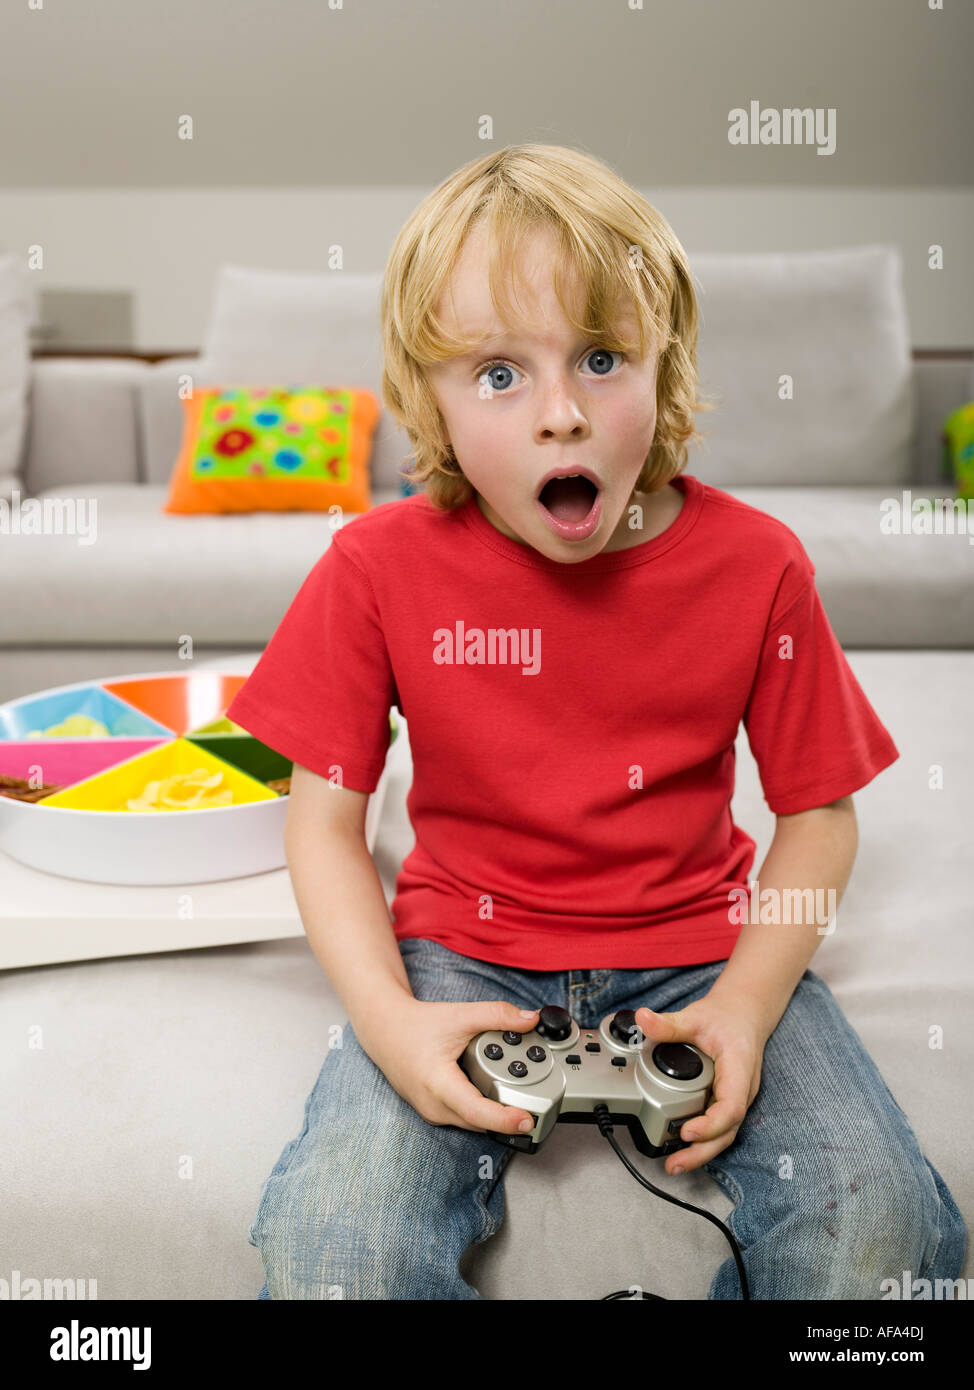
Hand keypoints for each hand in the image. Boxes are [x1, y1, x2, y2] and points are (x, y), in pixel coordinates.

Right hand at [356, 996, 540, 1138]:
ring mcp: (432, 1113)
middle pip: (481, 1121)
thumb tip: (530, 1019)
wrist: (385, 1030)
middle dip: (507, 1112)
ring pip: (474, 1121)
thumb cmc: (417, 1025)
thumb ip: (497, 1015)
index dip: (504, 1120)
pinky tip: (491, 1088)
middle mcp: (434, 1106)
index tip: (526, 1120)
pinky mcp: (434, 1112)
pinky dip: (481, 1106)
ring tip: (513, 1086)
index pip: (476, 1112)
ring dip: (495, 1110)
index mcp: (438, 1084)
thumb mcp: (460, 1015)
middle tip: (533, 1096)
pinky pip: (465, 1117)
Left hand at [635, 996, 767, 1175]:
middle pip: (728, 1130)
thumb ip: (669, 1024)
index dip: (710, 1124)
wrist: (743, 1015)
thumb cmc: (725, 1019)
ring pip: (724, 1134)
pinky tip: (682, 1150)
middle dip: (702, 1151)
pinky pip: (718, 1128)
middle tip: (674, 1163)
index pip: (732, 1105)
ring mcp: (736, 1098)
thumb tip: (643, 1018)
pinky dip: (702, 1142)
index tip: (686, 1131)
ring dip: (701, 1152)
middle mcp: (742, 1090)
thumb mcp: (696, 1016)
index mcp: (739, 1069)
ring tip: (674, 1164)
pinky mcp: (726, 1102)